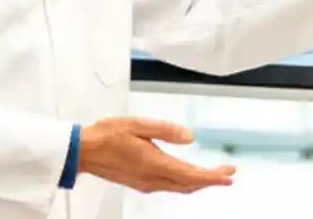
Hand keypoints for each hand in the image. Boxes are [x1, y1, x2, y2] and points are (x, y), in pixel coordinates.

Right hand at [78, 117, 235, 193]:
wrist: (83, 151)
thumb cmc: (107, 135)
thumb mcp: (138, 124)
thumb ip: (165, 130)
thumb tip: (189, 137)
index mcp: (154, 164)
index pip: (191, 175)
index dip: (212, 176)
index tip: (229, 172)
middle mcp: (152, 178)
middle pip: (189, 185)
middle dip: (211, 181)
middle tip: (228, 175)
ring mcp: (146, 184)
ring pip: (180, 188)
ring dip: (199, 183)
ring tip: (214, 177)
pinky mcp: (140, 183)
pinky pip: (169, 187)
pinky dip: (185, 183)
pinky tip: (188, 177)